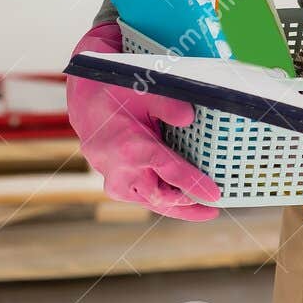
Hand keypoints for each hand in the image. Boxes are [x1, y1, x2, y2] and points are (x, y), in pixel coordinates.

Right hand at [66, 21, 221, 220]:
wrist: (86, 100)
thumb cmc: (118, 93)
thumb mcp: (146, 91)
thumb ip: (170, 105)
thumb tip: (190, 118)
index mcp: (131, 147)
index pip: (170, 173)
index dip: (195, 185)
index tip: (215, 195)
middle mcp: (120, 169)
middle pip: (160, 198)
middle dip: (188, 208)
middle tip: (213, 211)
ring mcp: (114, 178)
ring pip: (149, 201)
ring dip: (175, 207)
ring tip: (202, 211)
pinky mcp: (114, 181)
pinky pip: (141, 195)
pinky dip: (162, 199)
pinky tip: (182, 200)